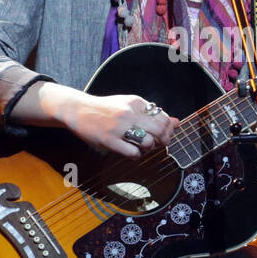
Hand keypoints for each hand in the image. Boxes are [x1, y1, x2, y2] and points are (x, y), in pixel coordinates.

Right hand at [59, 92, 179, 157]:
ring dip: (148, 149)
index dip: (168, 130)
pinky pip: (133, 153)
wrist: (79, 110)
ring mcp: (119, 127)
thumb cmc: (107, 109)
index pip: (163, 118)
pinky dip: (136, 156)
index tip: (163, 135)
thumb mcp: (130, 106)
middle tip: (157, 144)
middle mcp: (129, 112)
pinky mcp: (109, 140)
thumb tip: (177, 122)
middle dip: (163, 141)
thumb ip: (153, 114)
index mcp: (136, 102)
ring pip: (148, 143)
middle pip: (160, 130)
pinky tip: (130, 151)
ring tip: (141, 148)